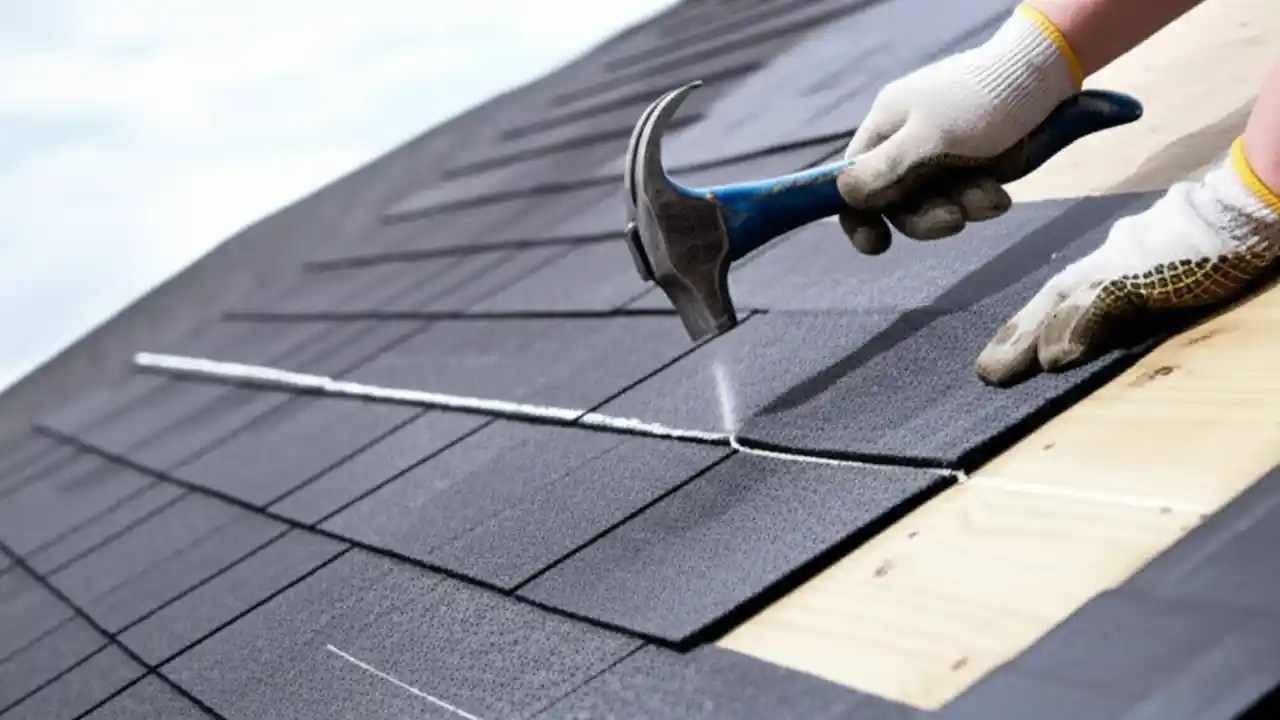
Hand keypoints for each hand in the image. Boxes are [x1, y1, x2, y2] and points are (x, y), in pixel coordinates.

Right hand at [836, 5, 1081, 253]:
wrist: (1042, 78)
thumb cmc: (977, 101)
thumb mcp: (927, 136)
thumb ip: (885, 169)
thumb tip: (843, 195)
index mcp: (885, 129)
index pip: (853, 179)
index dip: (857, 214)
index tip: (876, 243)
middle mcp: (907, 145)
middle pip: (896, 202)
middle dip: (925, 217)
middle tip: (953, 220)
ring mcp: (940, 158)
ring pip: (934, 205)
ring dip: (962, 207)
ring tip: (992, 196)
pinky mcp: (972, 167)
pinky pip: (965, 199)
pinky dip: (982, 200)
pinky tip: (1001, 192)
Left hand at [976, 139, 1279, 385]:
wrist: (1244, 206)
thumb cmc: (1211, 240)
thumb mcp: (1161, 271)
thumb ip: (1130, 295)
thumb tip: (1099, 331)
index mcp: (1111, 261)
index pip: (1058, 294)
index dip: (1026, 324)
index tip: (997, 355)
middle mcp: (1108, 259)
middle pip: (1051, 298)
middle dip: (1015, 335)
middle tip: (985, 374)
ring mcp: (1124, 263)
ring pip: (1064, 300)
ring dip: (1029, 337)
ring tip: (999, 372)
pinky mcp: (1145, 271)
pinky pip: (1104, 300)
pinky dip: (1076, 328)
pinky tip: (1056, 358)